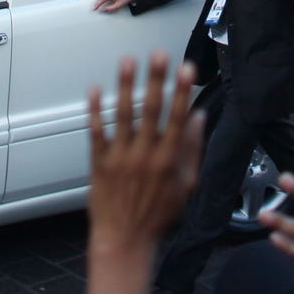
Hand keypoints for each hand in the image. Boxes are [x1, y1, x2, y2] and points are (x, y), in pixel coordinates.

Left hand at [86, 52, 202, 252]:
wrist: (126, 238)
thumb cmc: (158, 214)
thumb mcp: (187, 186)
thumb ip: (193, 150)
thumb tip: (199, 118)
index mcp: (168, 160)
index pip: (177, 118)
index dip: (182, 91)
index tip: (186, 68)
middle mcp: (145, 155)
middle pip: (152, 110)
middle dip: (157, 79)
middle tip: (159, 55)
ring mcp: (120, 158)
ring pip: (123, 114)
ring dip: (126, 86)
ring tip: (128, 61)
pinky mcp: (100, 163)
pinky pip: (96, 132)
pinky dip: (94, 111)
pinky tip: (94, 90)